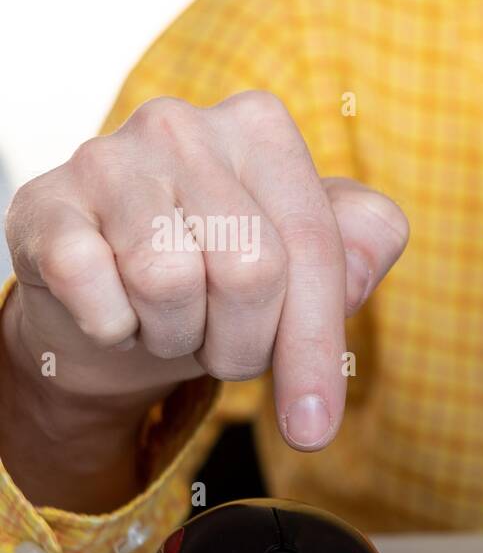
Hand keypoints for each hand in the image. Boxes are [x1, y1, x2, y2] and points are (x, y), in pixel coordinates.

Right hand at [3, 91, 407, 451]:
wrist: (115, 303)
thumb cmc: (221, 276)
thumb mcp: (308, 264)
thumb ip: (363, 246)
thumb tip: (366, 261)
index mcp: (262, 130)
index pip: (312, 246)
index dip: (316, 347)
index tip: (313, 427)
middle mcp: (185, 125)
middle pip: (250, 268)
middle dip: (244, 341)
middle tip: (223, 340)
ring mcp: (107, 157)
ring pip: (168, 282)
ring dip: (177, 333)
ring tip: (171, 317)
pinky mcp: (44, 204)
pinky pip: (94, 287)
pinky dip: (112, 326)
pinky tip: (115, 309)